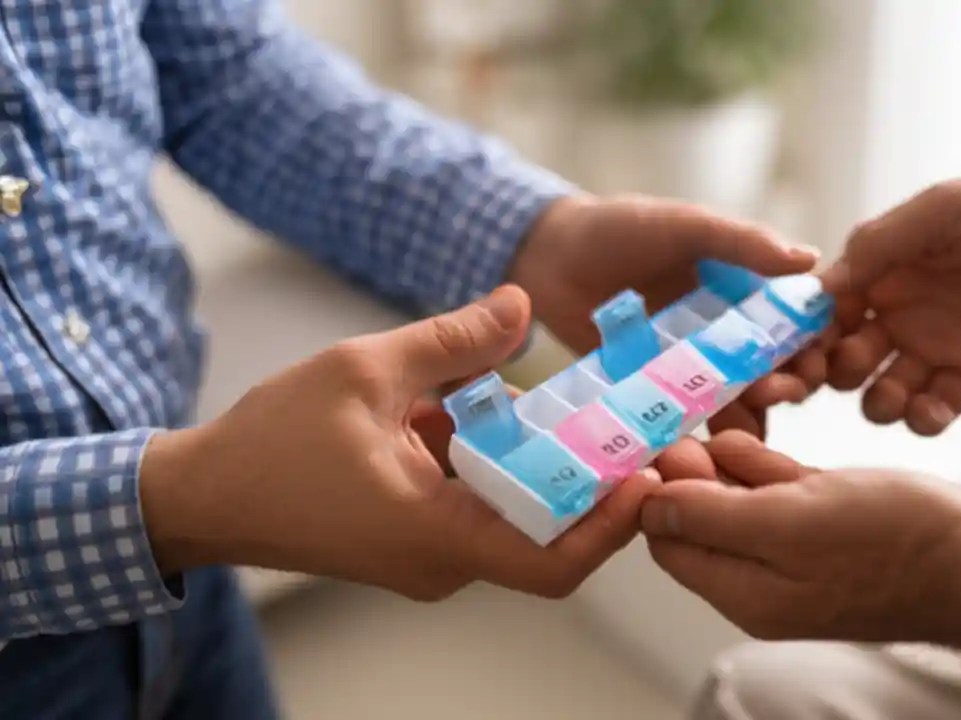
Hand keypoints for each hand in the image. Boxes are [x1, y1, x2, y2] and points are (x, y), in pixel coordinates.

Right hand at [141, 285, 658, 601]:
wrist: (207, 495)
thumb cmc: (272, 442)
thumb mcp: (367, 370)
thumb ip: (453, 340)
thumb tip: (523, 306)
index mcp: (435, 532)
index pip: (552, 562)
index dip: (610, 526)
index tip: (647, 475)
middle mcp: (442, 561)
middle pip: (548, 540)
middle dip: (593, 486)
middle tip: (635, 428)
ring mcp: (431, 558)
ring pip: (516, 522)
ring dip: (545, 471)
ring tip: (584, 411)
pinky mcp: (418, 543)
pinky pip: (481, 512)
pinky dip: (501, 470)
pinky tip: (501, 414)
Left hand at [511, 195, 829, 436]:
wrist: (548, 257)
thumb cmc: (621, 228)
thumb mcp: (686, 226)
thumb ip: (743, 242)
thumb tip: (812, 260)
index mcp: (749, 287)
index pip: (800, 320)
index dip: (817, 339)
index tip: (818, 355)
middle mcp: (732, 331)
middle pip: (782, 366)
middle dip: (791, 382)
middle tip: (779, 390)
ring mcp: (699, 366)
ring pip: (745, 401)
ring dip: (756, 416)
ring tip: (747, 422)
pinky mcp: (663, 394)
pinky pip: (694, 422)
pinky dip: (706, 439)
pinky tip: (708, 451)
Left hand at [643, 431, 960, 641]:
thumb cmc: (895, 542)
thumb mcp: (789, 523)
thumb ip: (712, 517)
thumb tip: (648, 505)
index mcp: (745, 590)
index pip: (670, 540)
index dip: (659, 489)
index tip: (663, 434)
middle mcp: (766, 579)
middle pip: (703, 518)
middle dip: (692, 466)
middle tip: (691, 409)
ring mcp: (803, 553)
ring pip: (743, 499)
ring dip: (729, 457)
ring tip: (719, 408)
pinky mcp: (835, 528)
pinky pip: (784, 494)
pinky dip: (769, 465)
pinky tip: (757, 433)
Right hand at [821, 174, 960, 434]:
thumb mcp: (942, 210)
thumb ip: (881, 242)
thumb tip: (823, 285)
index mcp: (884, 269)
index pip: (828, 309)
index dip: (810, 331)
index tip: (803, 346)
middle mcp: (900, 312)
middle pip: (844, 357)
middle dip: (836, 369)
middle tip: (853, 366)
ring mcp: (933, 348)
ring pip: (879, 393)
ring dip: (876, 401)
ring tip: (894, 394)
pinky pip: (931, 411)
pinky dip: (923, 418)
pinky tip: (934, 407)